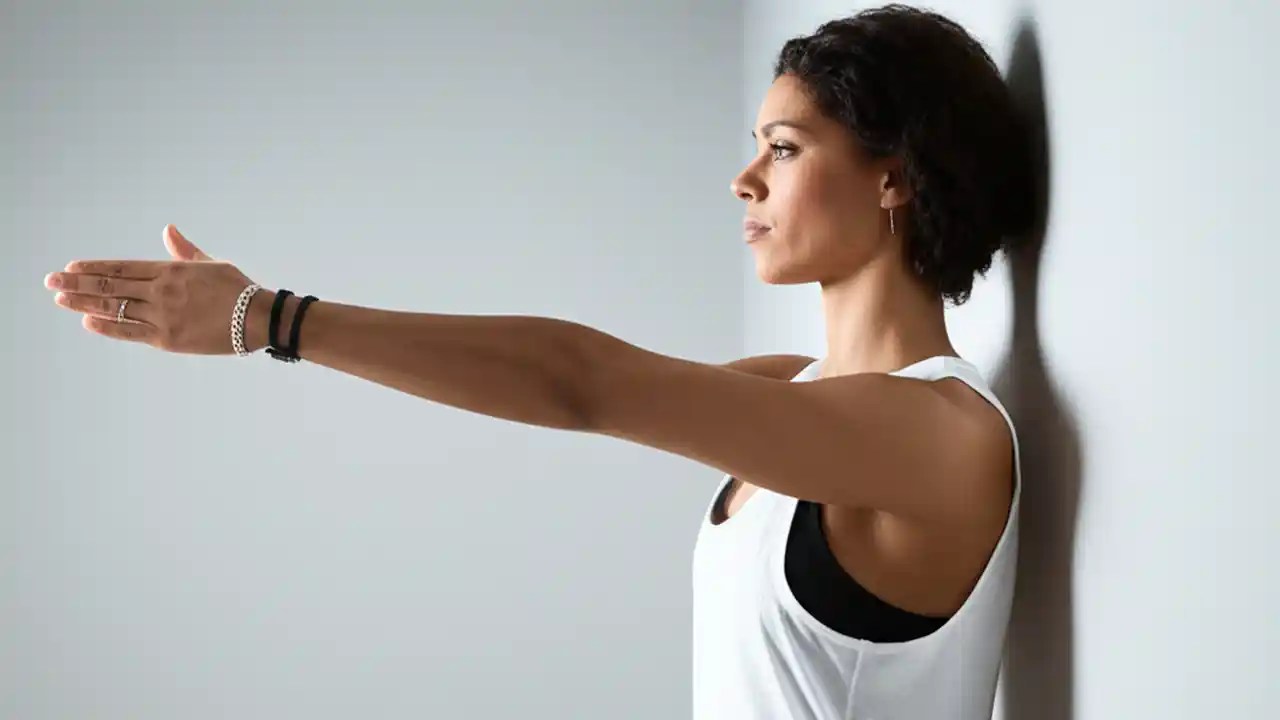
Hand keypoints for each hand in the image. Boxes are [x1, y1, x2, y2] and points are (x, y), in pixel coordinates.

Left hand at [44, 225, 262, 354]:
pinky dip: (107, 326)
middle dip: (77, 283)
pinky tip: (88, 320)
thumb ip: (184, 250)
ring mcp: (163, 316)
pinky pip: (130, 332)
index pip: (121, 267)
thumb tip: (168, 229)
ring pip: (115, 307)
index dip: (93, 267)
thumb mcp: (211, 264)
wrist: (258, 319)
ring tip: (60, 299)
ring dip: (84, 302)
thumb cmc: (238, 289)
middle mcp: (161, 291)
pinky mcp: (168, 339)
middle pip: (110, 285)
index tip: (70, 267)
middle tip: (51, 281)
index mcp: (170, 270)